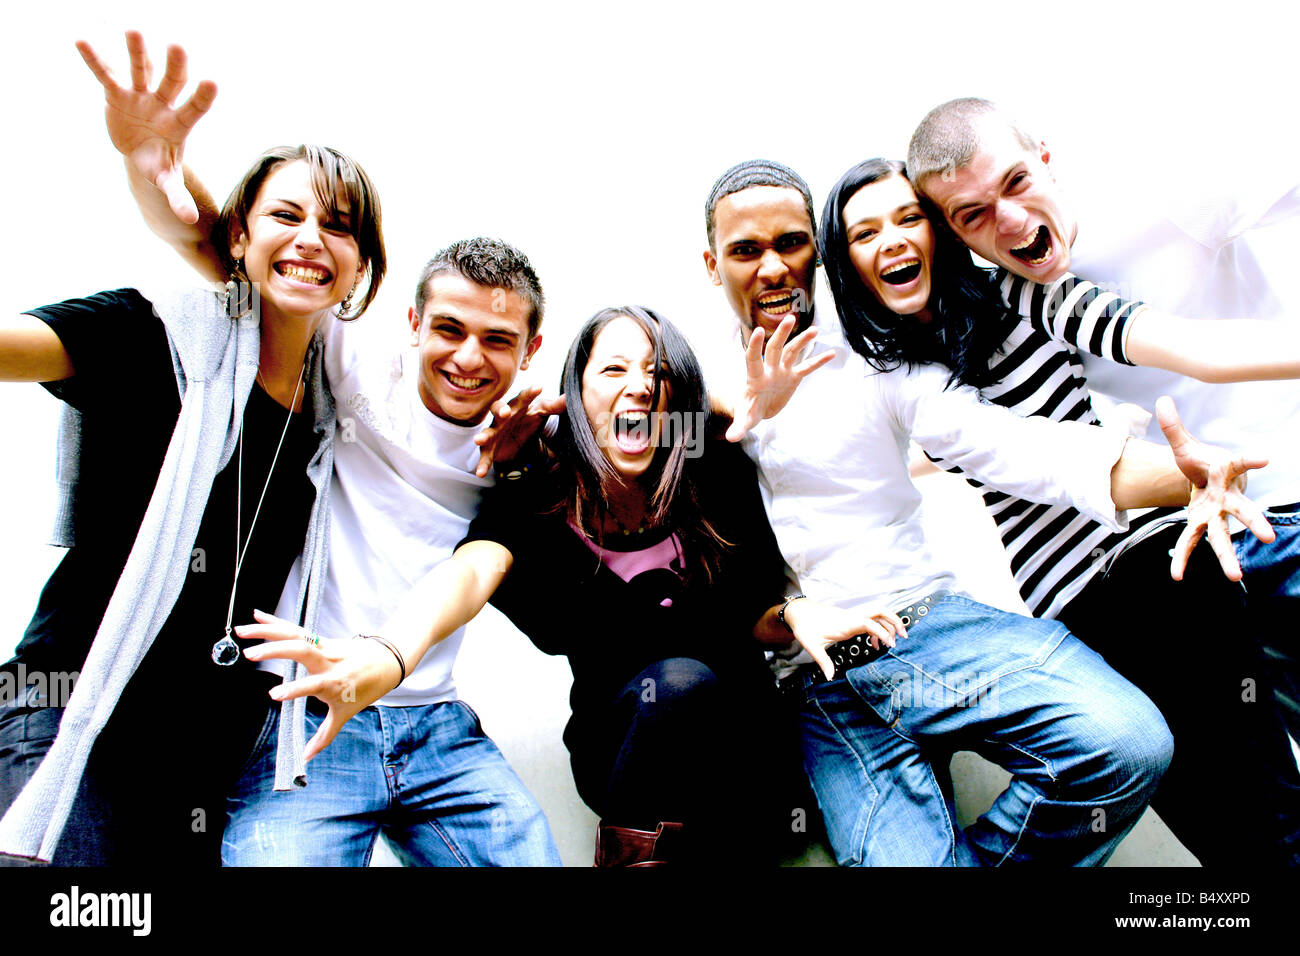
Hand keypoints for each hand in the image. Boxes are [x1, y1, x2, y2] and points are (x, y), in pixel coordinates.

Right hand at [76, 31, 215, 223]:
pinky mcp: (117, 93)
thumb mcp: (167, 180)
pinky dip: (95, 60)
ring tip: (133, 31)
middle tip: (178, 47)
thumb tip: (189, 221)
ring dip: (137, 52)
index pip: (194, 110)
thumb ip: (178, 196)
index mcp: (180, 125)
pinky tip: (81, 42)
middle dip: (175, 67)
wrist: (140, 151)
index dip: (202, 98)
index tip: (213, 83)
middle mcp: (163, 104)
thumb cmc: (159, 163)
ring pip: (142, 70)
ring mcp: (140, 96)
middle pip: (172, 83)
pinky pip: (106, 74)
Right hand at [237, 610, 402, 760]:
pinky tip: (256, 616)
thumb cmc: (366, 689)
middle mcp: (327, 661)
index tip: (273, 695)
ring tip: (242, 631)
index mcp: (334, 682)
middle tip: (250, 655)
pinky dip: (276, 622)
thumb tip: (306, 758)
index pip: (312, 685)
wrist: (386, 661)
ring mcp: (323, 647)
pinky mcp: (319, 639)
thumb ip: (325, 735)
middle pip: (301, 650)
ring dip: (267, 631)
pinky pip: (295, 629)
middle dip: (275, 651)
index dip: (294, 690)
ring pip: (295, 634)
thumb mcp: (346, 712)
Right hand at [473, 387, 565, 477]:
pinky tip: (479, 473)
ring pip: (487, 433)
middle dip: (500, 410)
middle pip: (498, 409)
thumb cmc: (529, 419)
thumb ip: (556, 406)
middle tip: (504, 413)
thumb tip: (569, 398)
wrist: (517, 439)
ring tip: (478, 440)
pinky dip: (482, 464)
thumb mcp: (543, 412)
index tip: (539, 388)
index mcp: (518, 405)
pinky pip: (485, 456)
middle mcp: (504, 417)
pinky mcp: (490, 449)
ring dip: (483, 436)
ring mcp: (495, 432)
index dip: (530, 393)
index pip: (524, 397)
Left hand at [725, 315, 833, 441]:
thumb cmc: (747, 411)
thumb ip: (738, 427)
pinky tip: (831, 353)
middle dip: (781, 334)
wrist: (756, 408)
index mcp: (755, 377)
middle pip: (775, 348)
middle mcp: (769, 370)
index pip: (753, 358)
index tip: (758, 331)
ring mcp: (782, 372)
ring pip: (792, 352)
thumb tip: (731, 438)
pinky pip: (807, 367)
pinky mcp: (793, 378)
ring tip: (815, 330)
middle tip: (790, 318)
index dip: (755, 346)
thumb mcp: (744, 419)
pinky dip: (818, 361)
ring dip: (802, 341)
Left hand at [783, 598, 907, 679]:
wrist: (798, 612)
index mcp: (845, 623)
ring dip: (888, 624)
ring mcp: (852, 616)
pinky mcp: (851, 618)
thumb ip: (823, 661)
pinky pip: (870, 620)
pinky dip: (878, 629)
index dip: (883, 632)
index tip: (891, 645)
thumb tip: (830, 677)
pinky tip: (876, 644)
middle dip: (894, 620)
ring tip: (894, 642)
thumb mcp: (812, 646)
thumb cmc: (805, 627)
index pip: (869, 623)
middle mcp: (852, 617)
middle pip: (880, 610)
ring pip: (877, 613)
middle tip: (904, 636)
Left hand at [1156, 395, 1273, 580]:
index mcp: (1225, 471)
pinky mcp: (1200, 523)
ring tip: (1235, 576)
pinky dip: (1182, 557)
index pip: (1241, 462)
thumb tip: (1162, 400)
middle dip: (1255, 522)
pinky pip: (1190, 542)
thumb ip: (1173, 426)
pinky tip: (1175, 575)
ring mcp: (1215, 514)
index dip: (1251, 459)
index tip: (1265, 458)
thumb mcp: (1183, 444)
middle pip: (1244, 510)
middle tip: (1267, 536)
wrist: (1204, 478)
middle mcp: (1227, 497)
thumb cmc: (1199, 461)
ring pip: (1224, 535)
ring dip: (1227, 556)